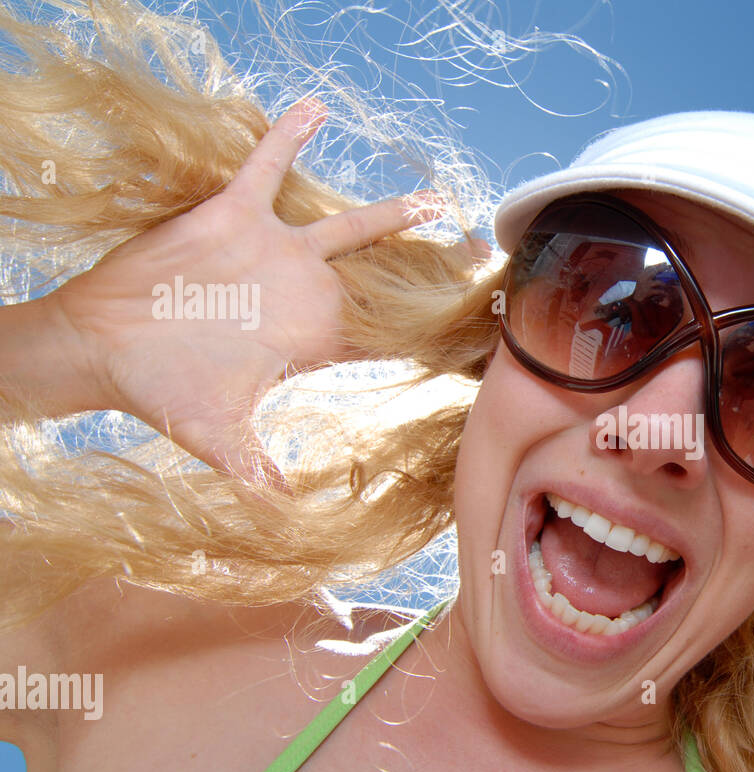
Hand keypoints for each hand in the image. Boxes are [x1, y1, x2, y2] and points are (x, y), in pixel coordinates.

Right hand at [51, 98, 444, 489]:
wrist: (104, 347)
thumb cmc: (162, 392)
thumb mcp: (216, 440)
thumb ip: (255, 475)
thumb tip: (286, 517)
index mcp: (315, 340)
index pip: (388, 336)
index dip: (431, 334)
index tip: (475, 331)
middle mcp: (308, 293)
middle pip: (387, 278)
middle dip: (435, 272)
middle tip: (486, 262)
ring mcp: (277, 254)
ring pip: (349, 227)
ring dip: (392, 213)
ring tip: (438, 196)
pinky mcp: (236, 219)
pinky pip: (265, 168)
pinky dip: (287, 140)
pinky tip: (313, 110)